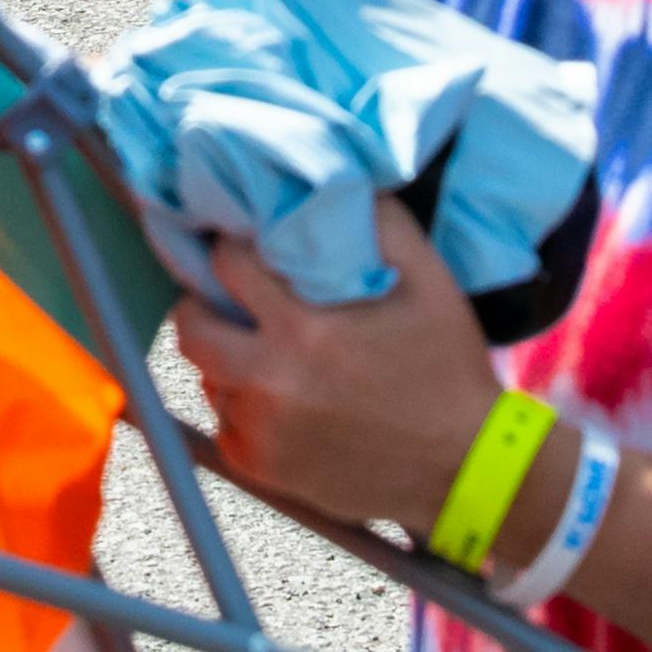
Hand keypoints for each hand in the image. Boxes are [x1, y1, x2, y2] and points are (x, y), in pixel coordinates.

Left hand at [162, 204, 515, 542]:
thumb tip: (342, 181)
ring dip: (227, 358)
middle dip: (205, 304)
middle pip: (191, 329)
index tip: (248, 249)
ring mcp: (262, 432)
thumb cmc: (446, 368)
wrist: (461, 468)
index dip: (233, 247)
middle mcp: (270, 383)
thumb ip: (383, 222)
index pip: (225, 266)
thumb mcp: (430, 281)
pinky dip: (242, 405)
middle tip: (234, 299)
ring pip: (207, 378)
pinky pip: (226, 424)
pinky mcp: (263, 470)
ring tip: (266, 348)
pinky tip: (281, 396)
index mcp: (304, 329)